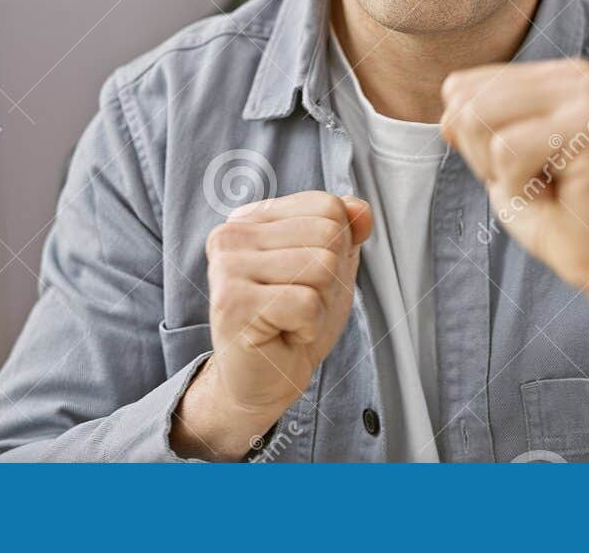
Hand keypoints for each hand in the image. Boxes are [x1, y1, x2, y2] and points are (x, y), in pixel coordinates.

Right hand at [171, 191, 370, 459]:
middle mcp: (231, 233)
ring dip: (319, 306)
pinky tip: (283, 335)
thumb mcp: (332, 269)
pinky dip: (308, 327)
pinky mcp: (232, 303)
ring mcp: (227, 266)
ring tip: (289, 320)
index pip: (328, 206)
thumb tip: (361, 209)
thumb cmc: (294, 322)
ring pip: (321, 267)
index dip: (337, 250)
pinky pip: (307, 303)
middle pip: (328, 235)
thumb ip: (347, 231)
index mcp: (252, 218)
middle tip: (298, 306)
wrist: (264, 382)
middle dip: (330, 280)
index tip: (305, 280)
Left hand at [440, 59, 588, 372]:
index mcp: (553, 75)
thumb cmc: (558, 216)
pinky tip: (556, 194)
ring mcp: (583, 95)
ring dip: (499, 170)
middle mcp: (572, 74)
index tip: (522, 167)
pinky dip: (518, 186)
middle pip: (465, 101)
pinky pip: (507, 149)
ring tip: (544, 185)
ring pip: (480, 119)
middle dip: (481, 156)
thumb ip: (470, 128)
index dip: (473, 143)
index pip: (460, 87)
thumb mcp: (497, 165)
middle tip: (533, 181)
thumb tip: (448, 115)